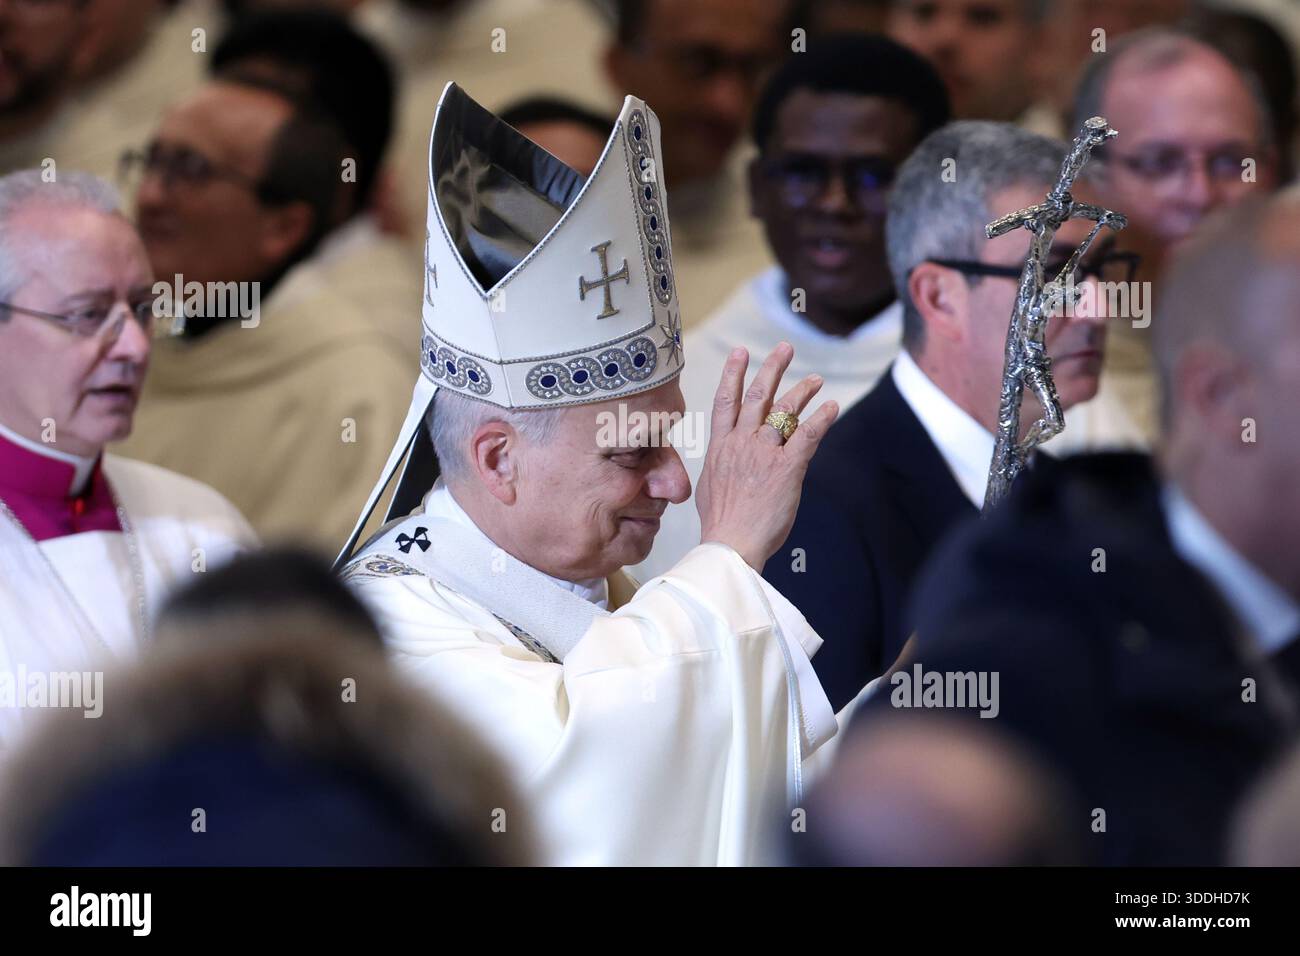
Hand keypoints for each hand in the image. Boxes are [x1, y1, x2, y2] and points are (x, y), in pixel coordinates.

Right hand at [695, 343, 837, 571]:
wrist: (730, 544)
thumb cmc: (720, 524)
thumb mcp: (708, 487)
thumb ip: (719, 467)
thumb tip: (723, 464)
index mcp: (720, 448)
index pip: (725, 402)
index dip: (733, 373)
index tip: (740, 352)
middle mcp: (741, 443)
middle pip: (757, 396)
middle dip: (772, 368)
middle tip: (785, 348)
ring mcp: (764, 454)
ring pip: (784, 411)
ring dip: (801, 391)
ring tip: (815, 379)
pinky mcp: (787, 468)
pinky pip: (807, 435)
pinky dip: (821, 418)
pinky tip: (832, 407)